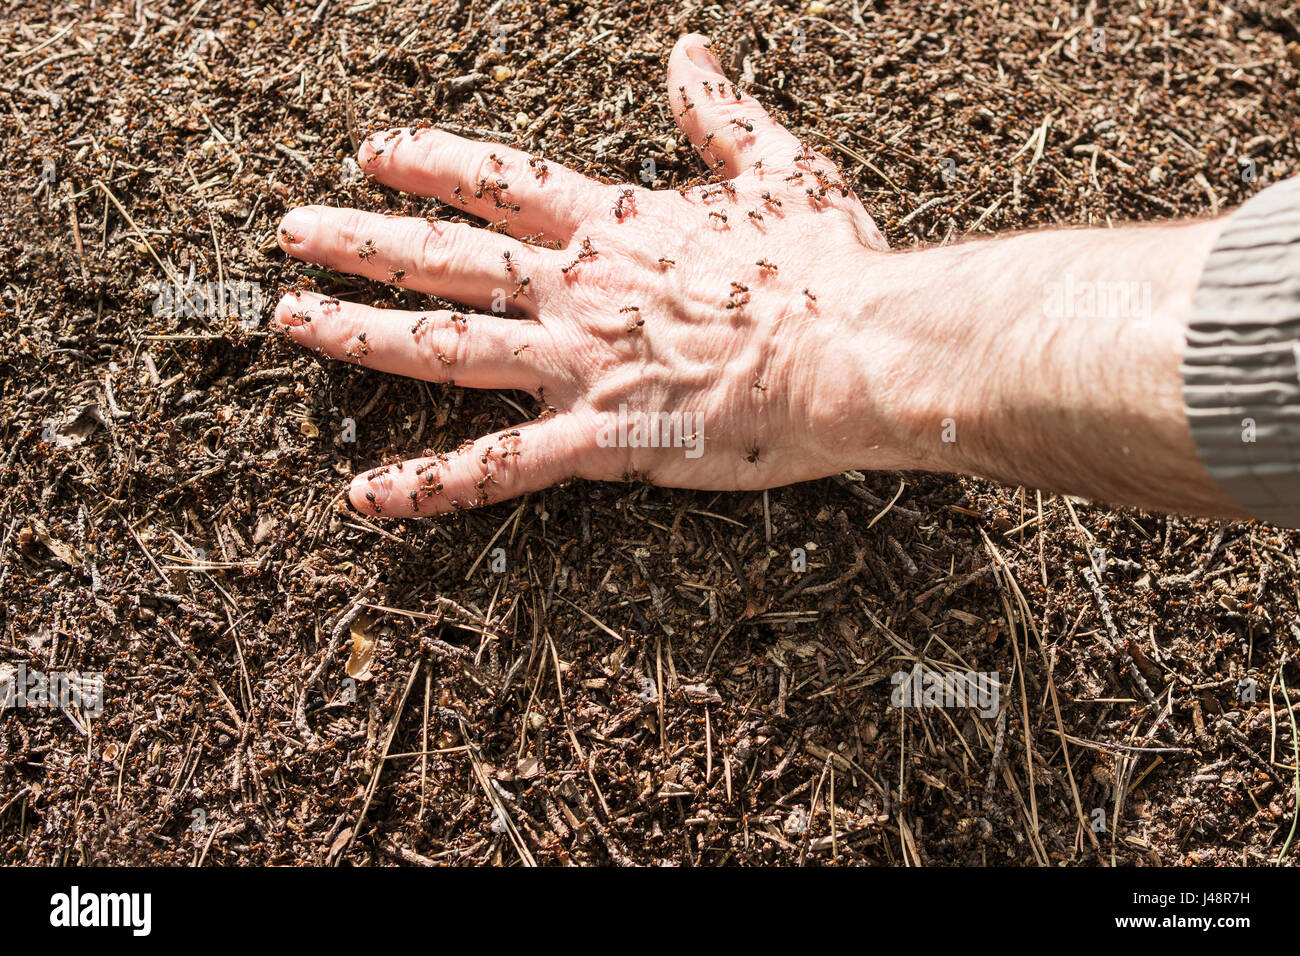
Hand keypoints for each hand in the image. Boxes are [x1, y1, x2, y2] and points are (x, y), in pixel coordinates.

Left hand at [275, 33, 899, 516]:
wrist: (857, 350)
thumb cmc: (828, 264)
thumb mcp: (778, 165)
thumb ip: (718, 112)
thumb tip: (691, 51)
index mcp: (615, 223)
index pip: (497, 181)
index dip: (429, 164)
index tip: (373, 155)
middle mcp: (577, 286)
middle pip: (444, 255)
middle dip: (359, 240)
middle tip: (291, 231)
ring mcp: (579, 362)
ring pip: (445, 345)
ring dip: (359, 333)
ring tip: (292, 321)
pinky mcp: (600, 438)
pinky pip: (498, 468)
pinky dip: (428, 486)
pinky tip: (363, 497)